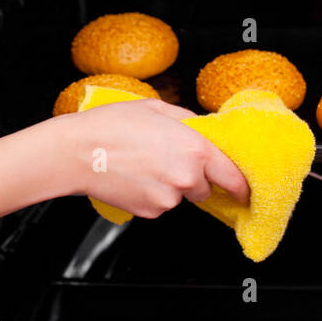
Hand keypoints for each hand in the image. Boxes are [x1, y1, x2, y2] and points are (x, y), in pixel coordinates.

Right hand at [50, 98, 250, 216]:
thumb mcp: (157, 108)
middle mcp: (186, 177)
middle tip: (167, 159)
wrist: (77, 152)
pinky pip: (160, 205)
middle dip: (193, 177)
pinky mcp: (150, 212)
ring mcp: (168, 199)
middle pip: (205, 187)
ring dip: (170, 185)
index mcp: (195, 149)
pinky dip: (152, 194)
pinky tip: (134, 177)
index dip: (240, 185)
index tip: (244, 190)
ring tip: (143, 165)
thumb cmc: (112, 125)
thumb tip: (203, 131)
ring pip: (180, 196)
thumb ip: (188, 122)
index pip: (232, 176)